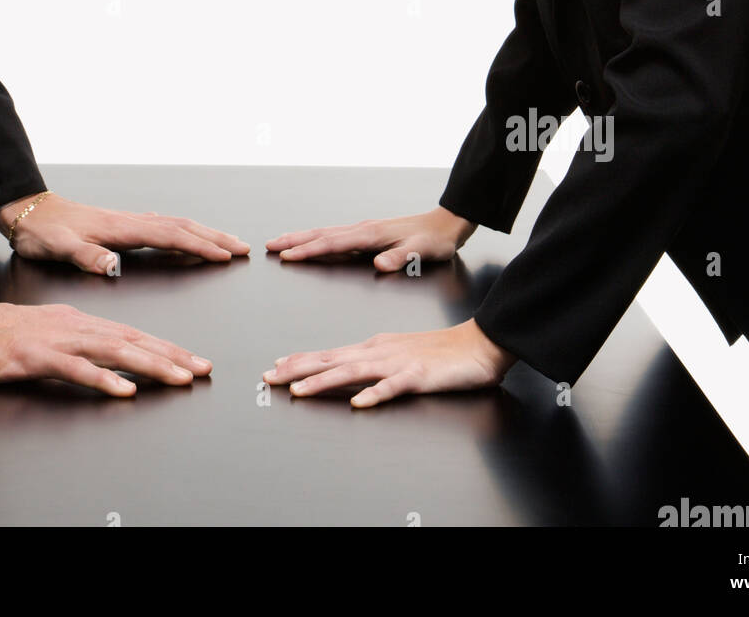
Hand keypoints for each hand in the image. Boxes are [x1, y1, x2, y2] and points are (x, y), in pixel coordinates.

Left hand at [0, 192, 249, 272]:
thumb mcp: (58, 247)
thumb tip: (112, 264)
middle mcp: (129, 222)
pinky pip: (163, 227)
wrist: (27, 211)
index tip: (224, 255)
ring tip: (227, 243)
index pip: (169, 236)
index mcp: (120, 229)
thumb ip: (87, 255)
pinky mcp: (122, 226)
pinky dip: (184, 232)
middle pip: (181, 226)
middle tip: (243, 248)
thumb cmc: (42, 232)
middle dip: (214, 237)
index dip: (198, 246)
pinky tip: (188, 237)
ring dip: (204, 233)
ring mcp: (127, 222)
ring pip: (175, 225)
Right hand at [0, 299, 212, 393]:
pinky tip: (124, 389)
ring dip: (150, 365)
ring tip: (179, 377)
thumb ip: (78, 346)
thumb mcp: (47, 336)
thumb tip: (108, 360)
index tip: (193, 361)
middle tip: (203, 369)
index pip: (132, 335)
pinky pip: (76, 369)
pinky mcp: (36, 356)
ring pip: (114, 351)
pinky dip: (103, 378)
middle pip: (133, 340)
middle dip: (171, 355)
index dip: (165, 348)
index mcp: (80, 322)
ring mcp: (58, 340)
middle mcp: (76, 326)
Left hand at [263, 320, 516, 407]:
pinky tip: (358, 403)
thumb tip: (347, 374)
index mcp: (375, 347)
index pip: (330, 353)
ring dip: (324, 380)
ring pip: (354, 371)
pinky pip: (393, 386)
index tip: (276, 365)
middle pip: (332, 359)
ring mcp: (398, 362)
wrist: (478, 344)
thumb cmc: (441, 351)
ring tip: (299, 390)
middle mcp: (380, 351)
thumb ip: (372, 363)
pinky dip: (375, 394)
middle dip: (298, 368)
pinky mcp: (419, 375)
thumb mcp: (399, 354)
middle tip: (270, 376)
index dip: (301, 359)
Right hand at [265, 206, 475, 269]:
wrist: (445, 225)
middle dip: (294, 241)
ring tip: (280, 242)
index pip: (333, 243)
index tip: (287, 256)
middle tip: (269, 246)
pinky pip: (334, 235)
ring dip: (301, 237)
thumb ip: (400, 257)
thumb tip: (378, 264)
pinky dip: (316, 238)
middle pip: (321, 235)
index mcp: (371, 235)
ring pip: (325, 233)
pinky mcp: (367, 233)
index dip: (309, 251)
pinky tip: (311, 242)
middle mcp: (363, 229)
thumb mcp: (421, 252)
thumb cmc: (434, 241)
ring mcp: (363, 229)